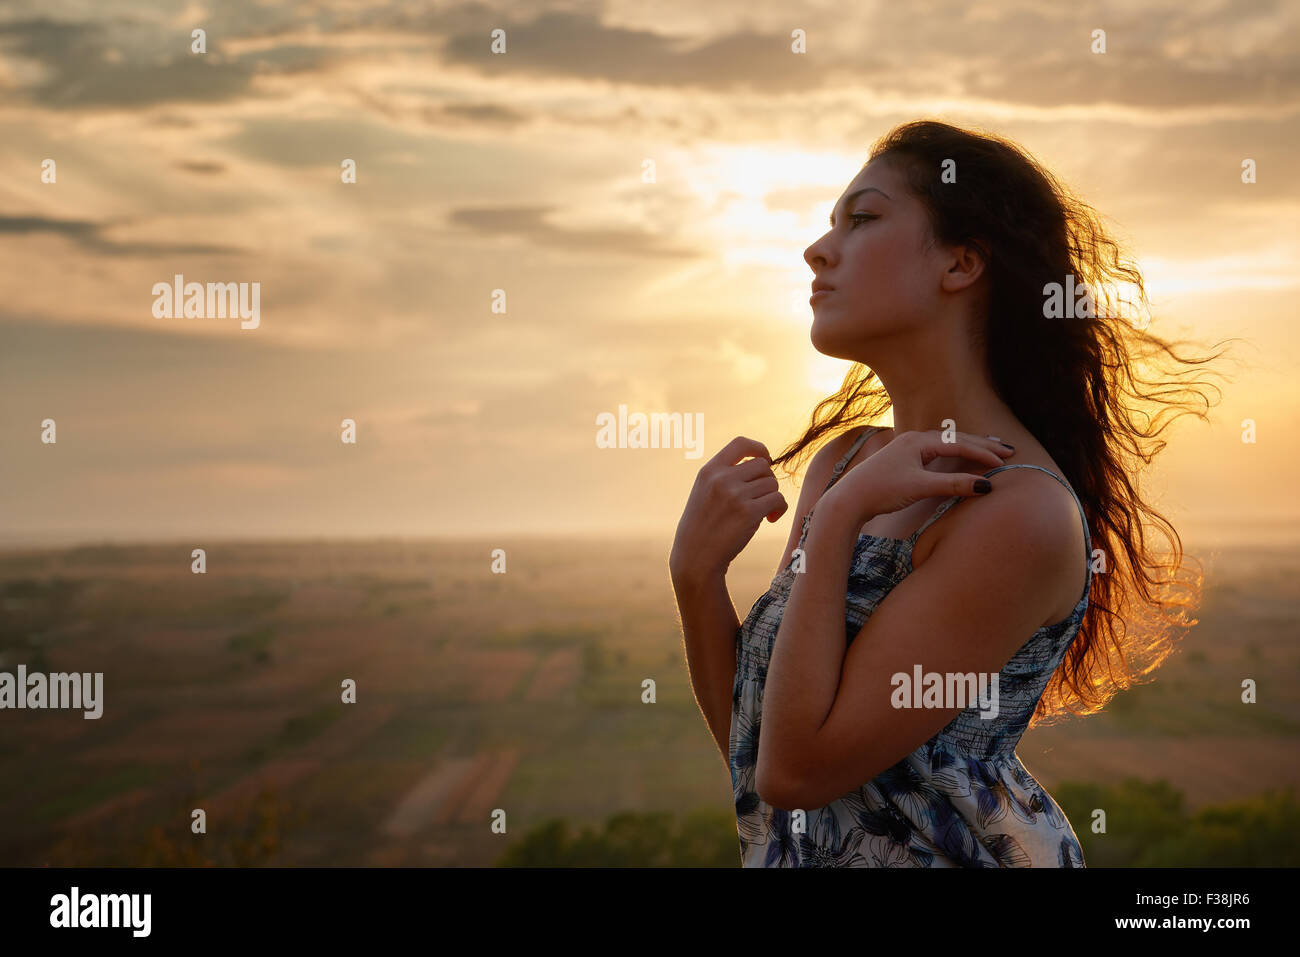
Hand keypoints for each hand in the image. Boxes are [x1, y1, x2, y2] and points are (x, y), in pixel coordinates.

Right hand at [670, 436, 788, 580]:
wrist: (696, 557)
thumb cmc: (703, 527)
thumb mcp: (704, 492)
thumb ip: (725, 475)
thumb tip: (764, 464)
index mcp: (709, 471)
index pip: (740, 443)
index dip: (759, 448)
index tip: (766, 459)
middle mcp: (721, 479)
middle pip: (762, 466)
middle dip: (767, 480)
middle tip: (762, 498)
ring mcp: (735, 495)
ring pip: (772, 484)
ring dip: (772, 497)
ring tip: (764, 512)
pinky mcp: (749, 512)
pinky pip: (778, 499)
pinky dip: (779, 509)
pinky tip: (770, 519)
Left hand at [819, 429, 1013, 527]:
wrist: (848, 499)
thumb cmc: (881, 491)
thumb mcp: (920, 488)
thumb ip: (953, 485)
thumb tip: (985, 486)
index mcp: (918, 441)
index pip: (960, 444)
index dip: (984, 453)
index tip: (1005, 461)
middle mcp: (913, 439)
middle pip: (955, 439)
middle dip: (982, 444)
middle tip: (1008, 449)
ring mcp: (907, 448)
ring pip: (946, 443)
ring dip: (969, 446)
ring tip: (991, 447)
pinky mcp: (902, 459)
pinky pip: (936, 450)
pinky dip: (953, 452)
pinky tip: (958, 454)